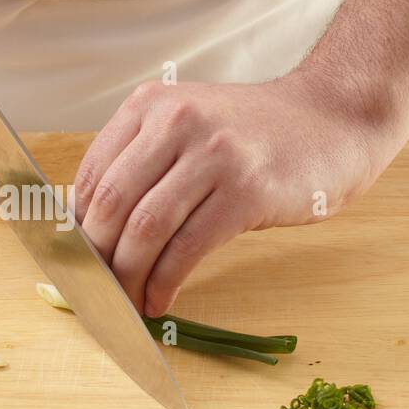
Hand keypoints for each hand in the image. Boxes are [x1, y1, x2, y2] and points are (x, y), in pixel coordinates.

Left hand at [72, 71, 401, 315]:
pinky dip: (165, 283)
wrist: (333, 119)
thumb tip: (85, 226)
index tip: (75, 263)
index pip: (93, 176)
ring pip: (146, 229)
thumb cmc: (254, 134)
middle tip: (96, 291)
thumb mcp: (188, 127)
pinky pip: (188, 248)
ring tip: (127, 303)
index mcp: (152, 105)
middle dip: (97, 258)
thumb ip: (140, 162)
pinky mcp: (247, 192)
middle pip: (113, 204)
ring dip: (128, 278)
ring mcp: (214, 155)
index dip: (76, 228)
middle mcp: (178, 121)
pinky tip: (160, 300)